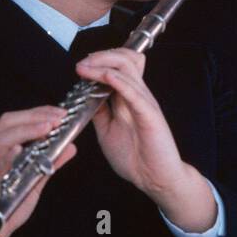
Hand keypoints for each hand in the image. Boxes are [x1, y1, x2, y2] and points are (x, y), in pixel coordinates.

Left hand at [76, 49, 215, 233]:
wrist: (155, 179)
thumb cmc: (136, 158)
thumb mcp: (107, 130)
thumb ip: (99, 112)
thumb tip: (83, 97)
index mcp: (129, 97)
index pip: (119, 65)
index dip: (100, 60)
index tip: (81, 66)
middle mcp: (138, 95)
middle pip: (125, 59)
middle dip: (101, 56)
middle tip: (82, 64)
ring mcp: (145, 102)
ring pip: (128, 68)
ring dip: (103, 64)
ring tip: (86, 68)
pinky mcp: (149, 115)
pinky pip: (134, 92)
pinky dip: (118, 81)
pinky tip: (105, 77)